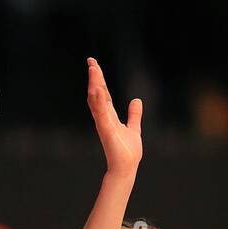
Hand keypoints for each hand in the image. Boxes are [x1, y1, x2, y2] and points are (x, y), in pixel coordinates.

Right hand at [86, 57, 141, 177]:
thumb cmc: (128, 151)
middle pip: (97, 93)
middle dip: (95, 77)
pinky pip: (101, 113)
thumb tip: (136, 101)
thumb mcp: (133, 127)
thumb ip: (134, 114)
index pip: (103, 93)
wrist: (127, 167)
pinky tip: (98, 89)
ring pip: (97, 101)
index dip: (99, 79)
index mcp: (110, 116)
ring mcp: (104, 123)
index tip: (94, 65)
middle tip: (91, 61)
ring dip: (95, 85)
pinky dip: (98, 101)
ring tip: (94, 70)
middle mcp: (104, 117)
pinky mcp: (107, 130)